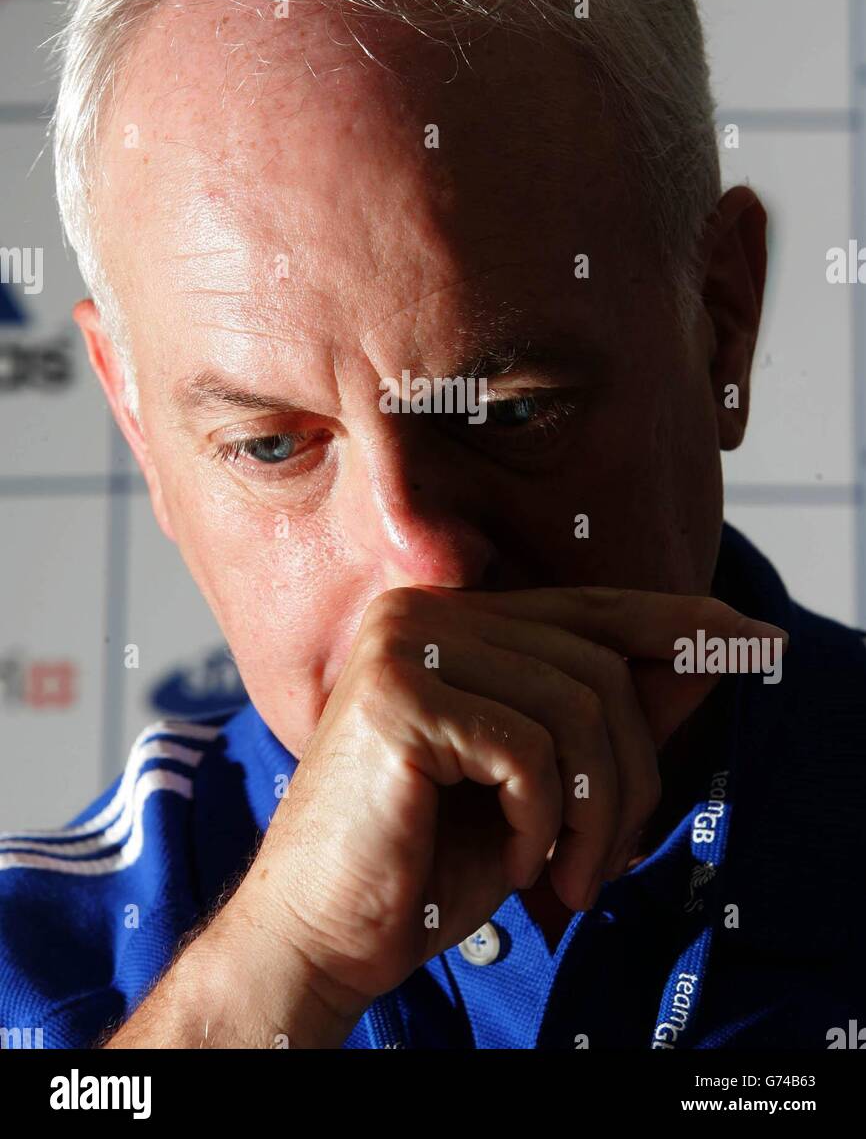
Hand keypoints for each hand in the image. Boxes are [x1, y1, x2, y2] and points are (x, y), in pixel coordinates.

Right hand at [240, 585, 785, 1009]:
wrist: (320, 934)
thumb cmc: (427, 863)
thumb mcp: (543, 786)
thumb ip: (614, 716)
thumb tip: (710, 656)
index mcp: (452, 620)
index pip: (591, 608)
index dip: (679, 625)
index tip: (757, 640)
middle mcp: (423, 612)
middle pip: (598, 664)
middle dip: (631, 775)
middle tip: (606, 862)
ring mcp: (405, 645)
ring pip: (577, 707)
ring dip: (592, 814)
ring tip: (564, 874)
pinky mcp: (398, 696)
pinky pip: (531, 751)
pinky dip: (542, 824)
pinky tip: (509, 864)